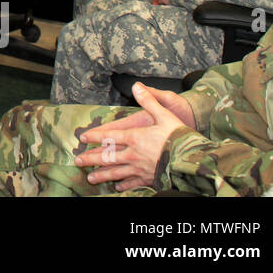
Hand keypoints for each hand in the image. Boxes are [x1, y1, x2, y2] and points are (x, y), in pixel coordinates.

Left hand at [76, 83, 193, 190]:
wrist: (194, 159)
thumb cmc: (179, 136)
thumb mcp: (164, 114)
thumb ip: (148, 100)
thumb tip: (136, 85)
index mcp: (135, 137)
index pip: (110, 136)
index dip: (95, 136)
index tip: (83, 138)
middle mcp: (134, 154)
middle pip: (107, 157)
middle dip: (91, 158)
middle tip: (78, 160)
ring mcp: (140, 168)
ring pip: (116, 172)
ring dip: (102, 175)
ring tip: (90, 178)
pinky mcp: (149, 178)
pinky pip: (133, 183)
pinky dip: (124, 185)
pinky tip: (117, 187)